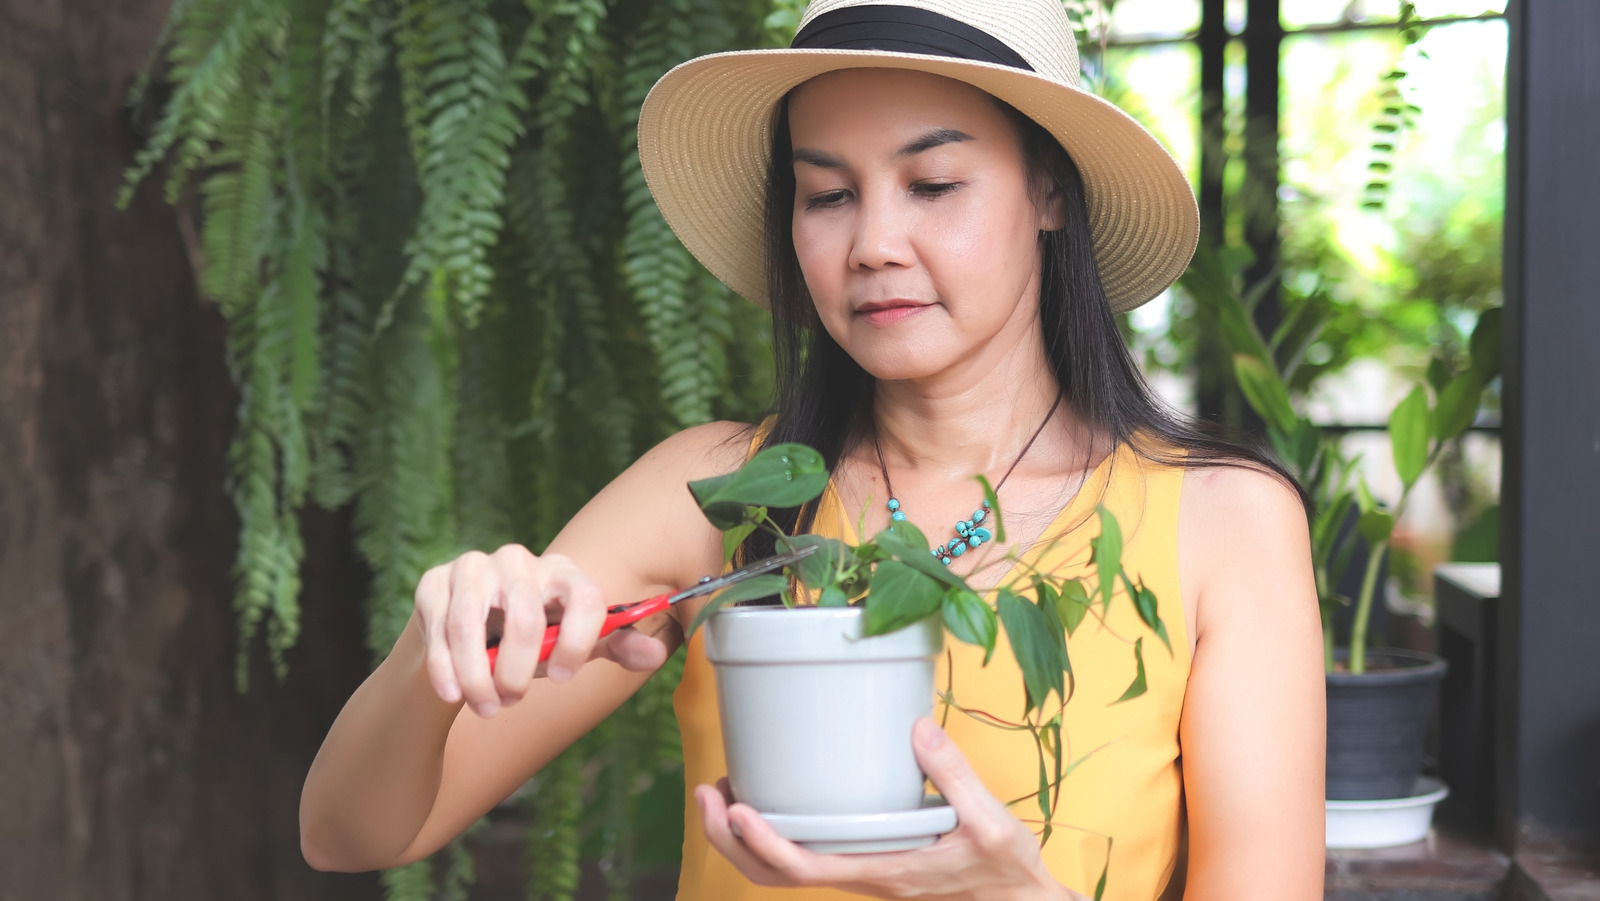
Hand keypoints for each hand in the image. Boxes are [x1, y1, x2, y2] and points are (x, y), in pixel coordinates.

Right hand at [413, 545, 669, 718]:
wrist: (467, 638)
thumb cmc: (531, 643)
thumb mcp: (573, 645)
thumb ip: (615, 647)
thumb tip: (657, 654)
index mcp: (563, 573)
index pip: (585, 597)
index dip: (578, 641)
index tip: (562, 678)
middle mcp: (519, 560)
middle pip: (525, 617)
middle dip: (518, 671)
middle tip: (512, 702)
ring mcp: (473, 567)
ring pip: (471, 624)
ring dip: (478, 676)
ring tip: (486, 706)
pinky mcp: (434, 582)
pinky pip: (438, 629)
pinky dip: (445, 669)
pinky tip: (452, 695)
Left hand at [696, 718, 1085, 900]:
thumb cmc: (1009, 874)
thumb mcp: (994, 824)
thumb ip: (955, 776)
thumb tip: (917, 728)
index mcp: (885, 871)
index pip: (805, 869)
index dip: (762, 843)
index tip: (737, 808)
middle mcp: (865, 880)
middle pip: (776, 877)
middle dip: (731, 841)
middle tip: (706, 794)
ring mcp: (865, 877)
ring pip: (786, 873)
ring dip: (745, 840)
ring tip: (724, 793)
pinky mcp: (872, 867)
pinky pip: (809, 859)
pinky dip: (776, 837)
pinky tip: (775, 800)